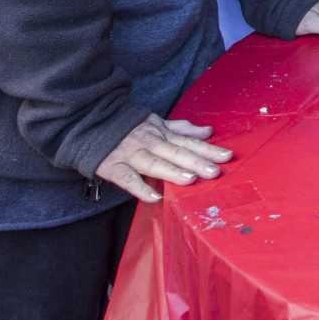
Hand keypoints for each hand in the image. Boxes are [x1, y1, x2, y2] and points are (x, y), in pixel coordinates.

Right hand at [97, 114, 230, 202]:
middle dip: (196, 162)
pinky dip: (140, 188)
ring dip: (172, 171)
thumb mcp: (157, 122)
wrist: (91, 122)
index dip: (207, 149)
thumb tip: (208, 131)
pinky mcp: (113, 167)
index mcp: (162, 133)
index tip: (227, 156)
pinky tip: (154, 197)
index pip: (189, 142)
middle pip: (176, 152)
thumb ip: (182, 128)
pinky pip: (127, 179)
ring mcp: (131, 154)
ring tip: (191, 180)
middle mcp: (150, 143)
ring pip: (155, 163)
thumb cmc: (128, 126)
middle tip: (215, 171)